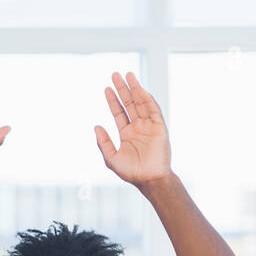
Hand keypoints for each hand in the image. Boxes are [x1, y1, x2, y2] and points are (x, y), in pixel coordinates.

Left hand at [94, 72, 170, 186]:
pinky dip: (147, 100)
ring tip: (128, 75)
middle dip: (123, 89)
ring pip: (141, 103)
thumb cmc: (131, 172)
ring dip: (135, 89)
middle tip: (116, 74)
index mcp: (126, 133)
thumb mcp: (111, 158)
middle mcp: (138, 127)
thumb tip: (96, 126)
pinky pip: (153, 110)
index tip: (106, 88)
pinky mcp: (159, 127)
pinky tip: (140, 90)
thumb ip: (103, 143)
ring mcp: (149, 125)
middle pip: (129, 103)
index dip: (113, 100)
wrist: (149, 180)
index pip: (119, 112)